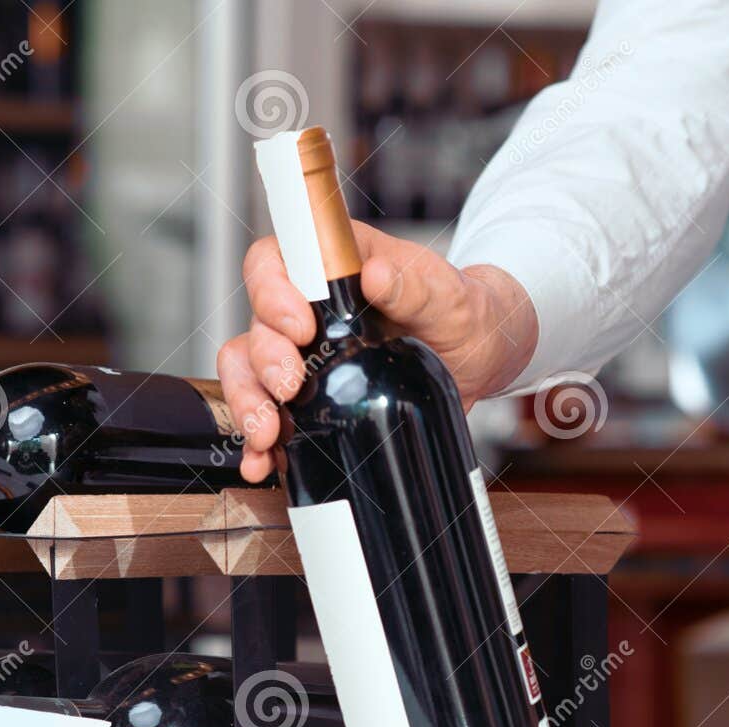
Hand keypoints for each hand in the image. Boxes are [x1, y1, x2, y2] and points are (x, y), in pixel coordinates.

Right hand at [216, 220, 536, 481]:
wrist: (479, 359)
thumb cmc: (462, 312)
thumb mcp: (450, 296)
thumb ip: (416, 285)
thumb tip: (376, 274)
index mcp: (332, 267)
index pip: (274, 262)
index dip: (270, 290)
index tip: (300, 326)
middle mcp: (308, 309)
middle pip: (256, 325)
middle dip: (263, 361)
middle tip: (290, 387)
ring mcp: (305, 356)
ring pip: (248, 371)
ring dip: (248, 403)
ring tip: (267, 434)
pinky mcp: (312, 400)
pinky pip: (269, 415)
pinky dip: (257, 443)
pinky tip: (262, 462)